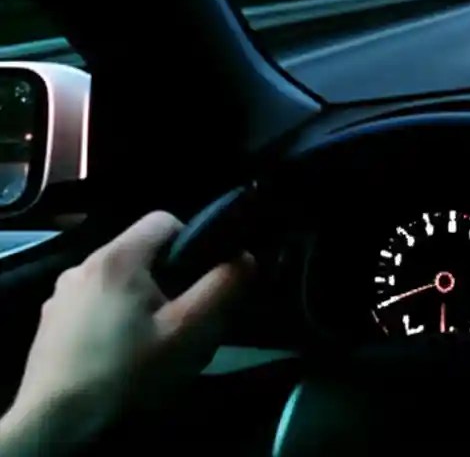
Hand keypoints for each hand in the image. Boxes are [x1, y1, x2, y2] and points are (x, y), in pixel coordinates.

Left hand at [0, 211, 252, 454]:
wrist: (58, 423)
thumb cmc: (129, 371)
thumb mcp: (190, 332)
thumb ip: (223, 287)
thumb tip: (245, 257)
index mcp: (118, 258)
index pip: (164, 220)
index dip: (193, 241)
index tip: (202, 280)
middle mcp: (82, 266)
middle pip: (141, 254)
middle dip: (167, 279)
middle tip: (182, 320)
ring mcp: (60, 296)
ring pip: (117, 282)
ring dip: (138, 301)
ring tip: (151, 342)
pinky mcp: (50, 323)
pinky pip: (93, 305)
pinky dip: (111, 320)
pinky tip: (118, 355)